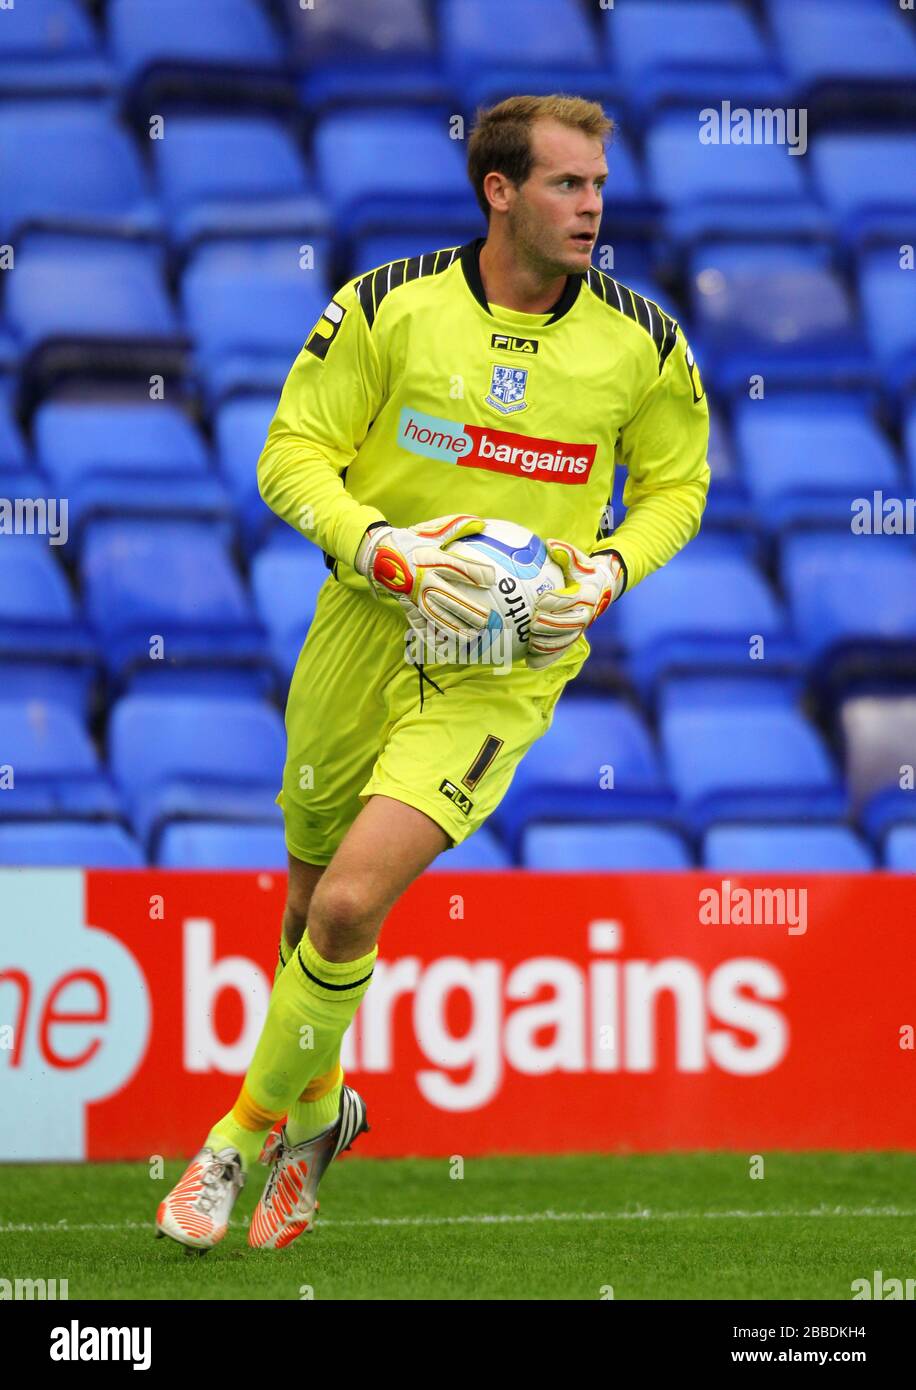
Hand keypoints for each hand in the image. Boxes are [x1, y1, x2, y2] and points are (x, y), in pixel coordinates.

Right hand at [355, 514, 495, 640]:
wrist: (378, 553)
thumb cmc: (410, 540)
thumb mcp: (432, 531)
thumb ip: (458, 526)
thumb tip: (482, 523)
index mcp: (432, 559)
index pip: (458, 567)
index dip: (475, 573)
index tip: (492, 578)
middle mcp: (425, 579)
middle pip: (451, 598)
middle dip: (470, 609)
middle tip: (488, 618)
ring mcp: (416, 595)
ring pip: (439, 615)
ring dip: (457, 627)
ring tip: (474, 636)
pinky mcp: (409, 604)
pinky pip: (424, 622)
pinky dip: (436, 634)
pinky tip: (448, 644)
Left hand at [526, 540, 623, 669]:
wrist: (602, 587)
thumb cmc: (583, 570)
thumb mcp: (578, 559)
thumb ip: (565, 552)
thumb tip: (550, 544)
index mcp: (587, 593)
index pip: (572, 599)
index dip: (558, 601)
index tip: (541, 601)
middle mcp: (587, 612)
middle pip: (571, 624)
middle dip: (552, 626)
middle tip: (534, 625)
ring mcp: (581, 627)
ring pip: (566, 640)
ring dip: (549, 644)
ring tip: (531, 643)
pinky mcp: (574, 637)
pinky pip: (561, 651)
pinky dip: (547, 658)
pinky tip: (530, 662)